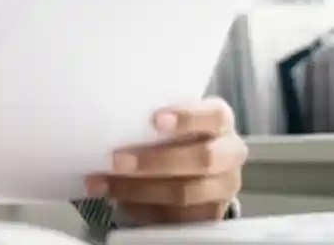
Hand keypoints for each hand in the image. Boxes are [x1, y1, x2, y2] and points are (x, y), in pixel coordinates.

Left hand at [86, 97, 246, 225]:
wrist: (195, 164)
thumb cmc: (175, 133)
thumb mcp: (170, 118)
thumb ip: (151, 119)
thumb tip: (109, 119)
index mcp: (220, 120)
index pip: (212, 115)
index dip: (186, 118)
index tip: (154, 120)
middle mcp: (229, 153)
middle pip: (202, 159)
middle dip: (155, 161)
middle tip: (116, 160)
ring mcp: (224, 187)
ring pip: (185, 192)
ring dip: (140, 190)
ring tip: (104, 183)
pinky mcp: (211, 215)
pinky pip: (177, 217)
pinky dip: (144, 209)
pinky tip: (119, 201)